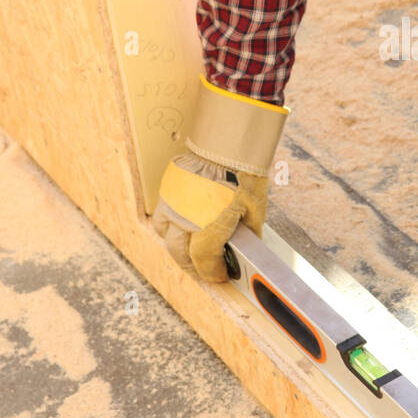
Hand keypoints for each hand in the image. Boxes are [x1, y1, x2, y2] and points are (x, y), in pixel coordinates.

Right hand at [152, 76, 287, 281]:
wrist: (226, 142)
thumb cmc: (244, 174)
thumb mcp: (255, 208)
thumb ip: (247, 233)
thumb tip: (245, 249)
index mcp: (208, 226)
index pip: (203, 261)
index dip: (212, 272)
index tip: (220, 275)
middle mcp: (186, 218)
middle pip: (180, 254)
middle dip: (193, 266)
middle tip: (205, 269)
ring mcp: (173, 204)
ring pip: (166, 236)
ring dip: (177, 247)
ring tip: (190, 250)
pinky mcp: (168, 191)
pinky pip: (163, 215)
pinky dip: (170, 226)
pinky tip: (183, 225)